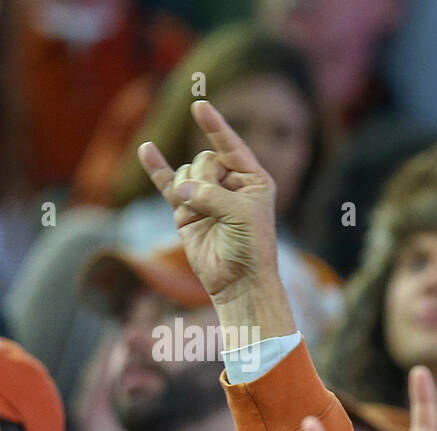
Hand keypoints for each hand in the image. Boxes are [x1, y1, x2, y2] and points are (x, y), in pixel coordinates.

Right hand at [138, 100, 278, 306]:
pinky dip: (156, 167)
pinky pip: (166, 183)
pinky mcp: (185, 209)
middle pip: (204, 159)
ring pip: (187, 173)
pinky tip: (146, 150)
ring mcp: (205, 194)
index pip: (232, 146)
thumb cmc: (250, 247)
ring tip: (204, 215)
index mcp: (253, 180)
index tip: (199, 106)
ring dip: (191, 191)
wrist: (237, 281)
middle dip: (205, 178)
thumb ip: (210, 196)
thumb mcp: (240, 215)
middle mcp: (229, 183)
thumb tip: (179, 189)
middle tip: (216, 204)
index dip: (216, 127)